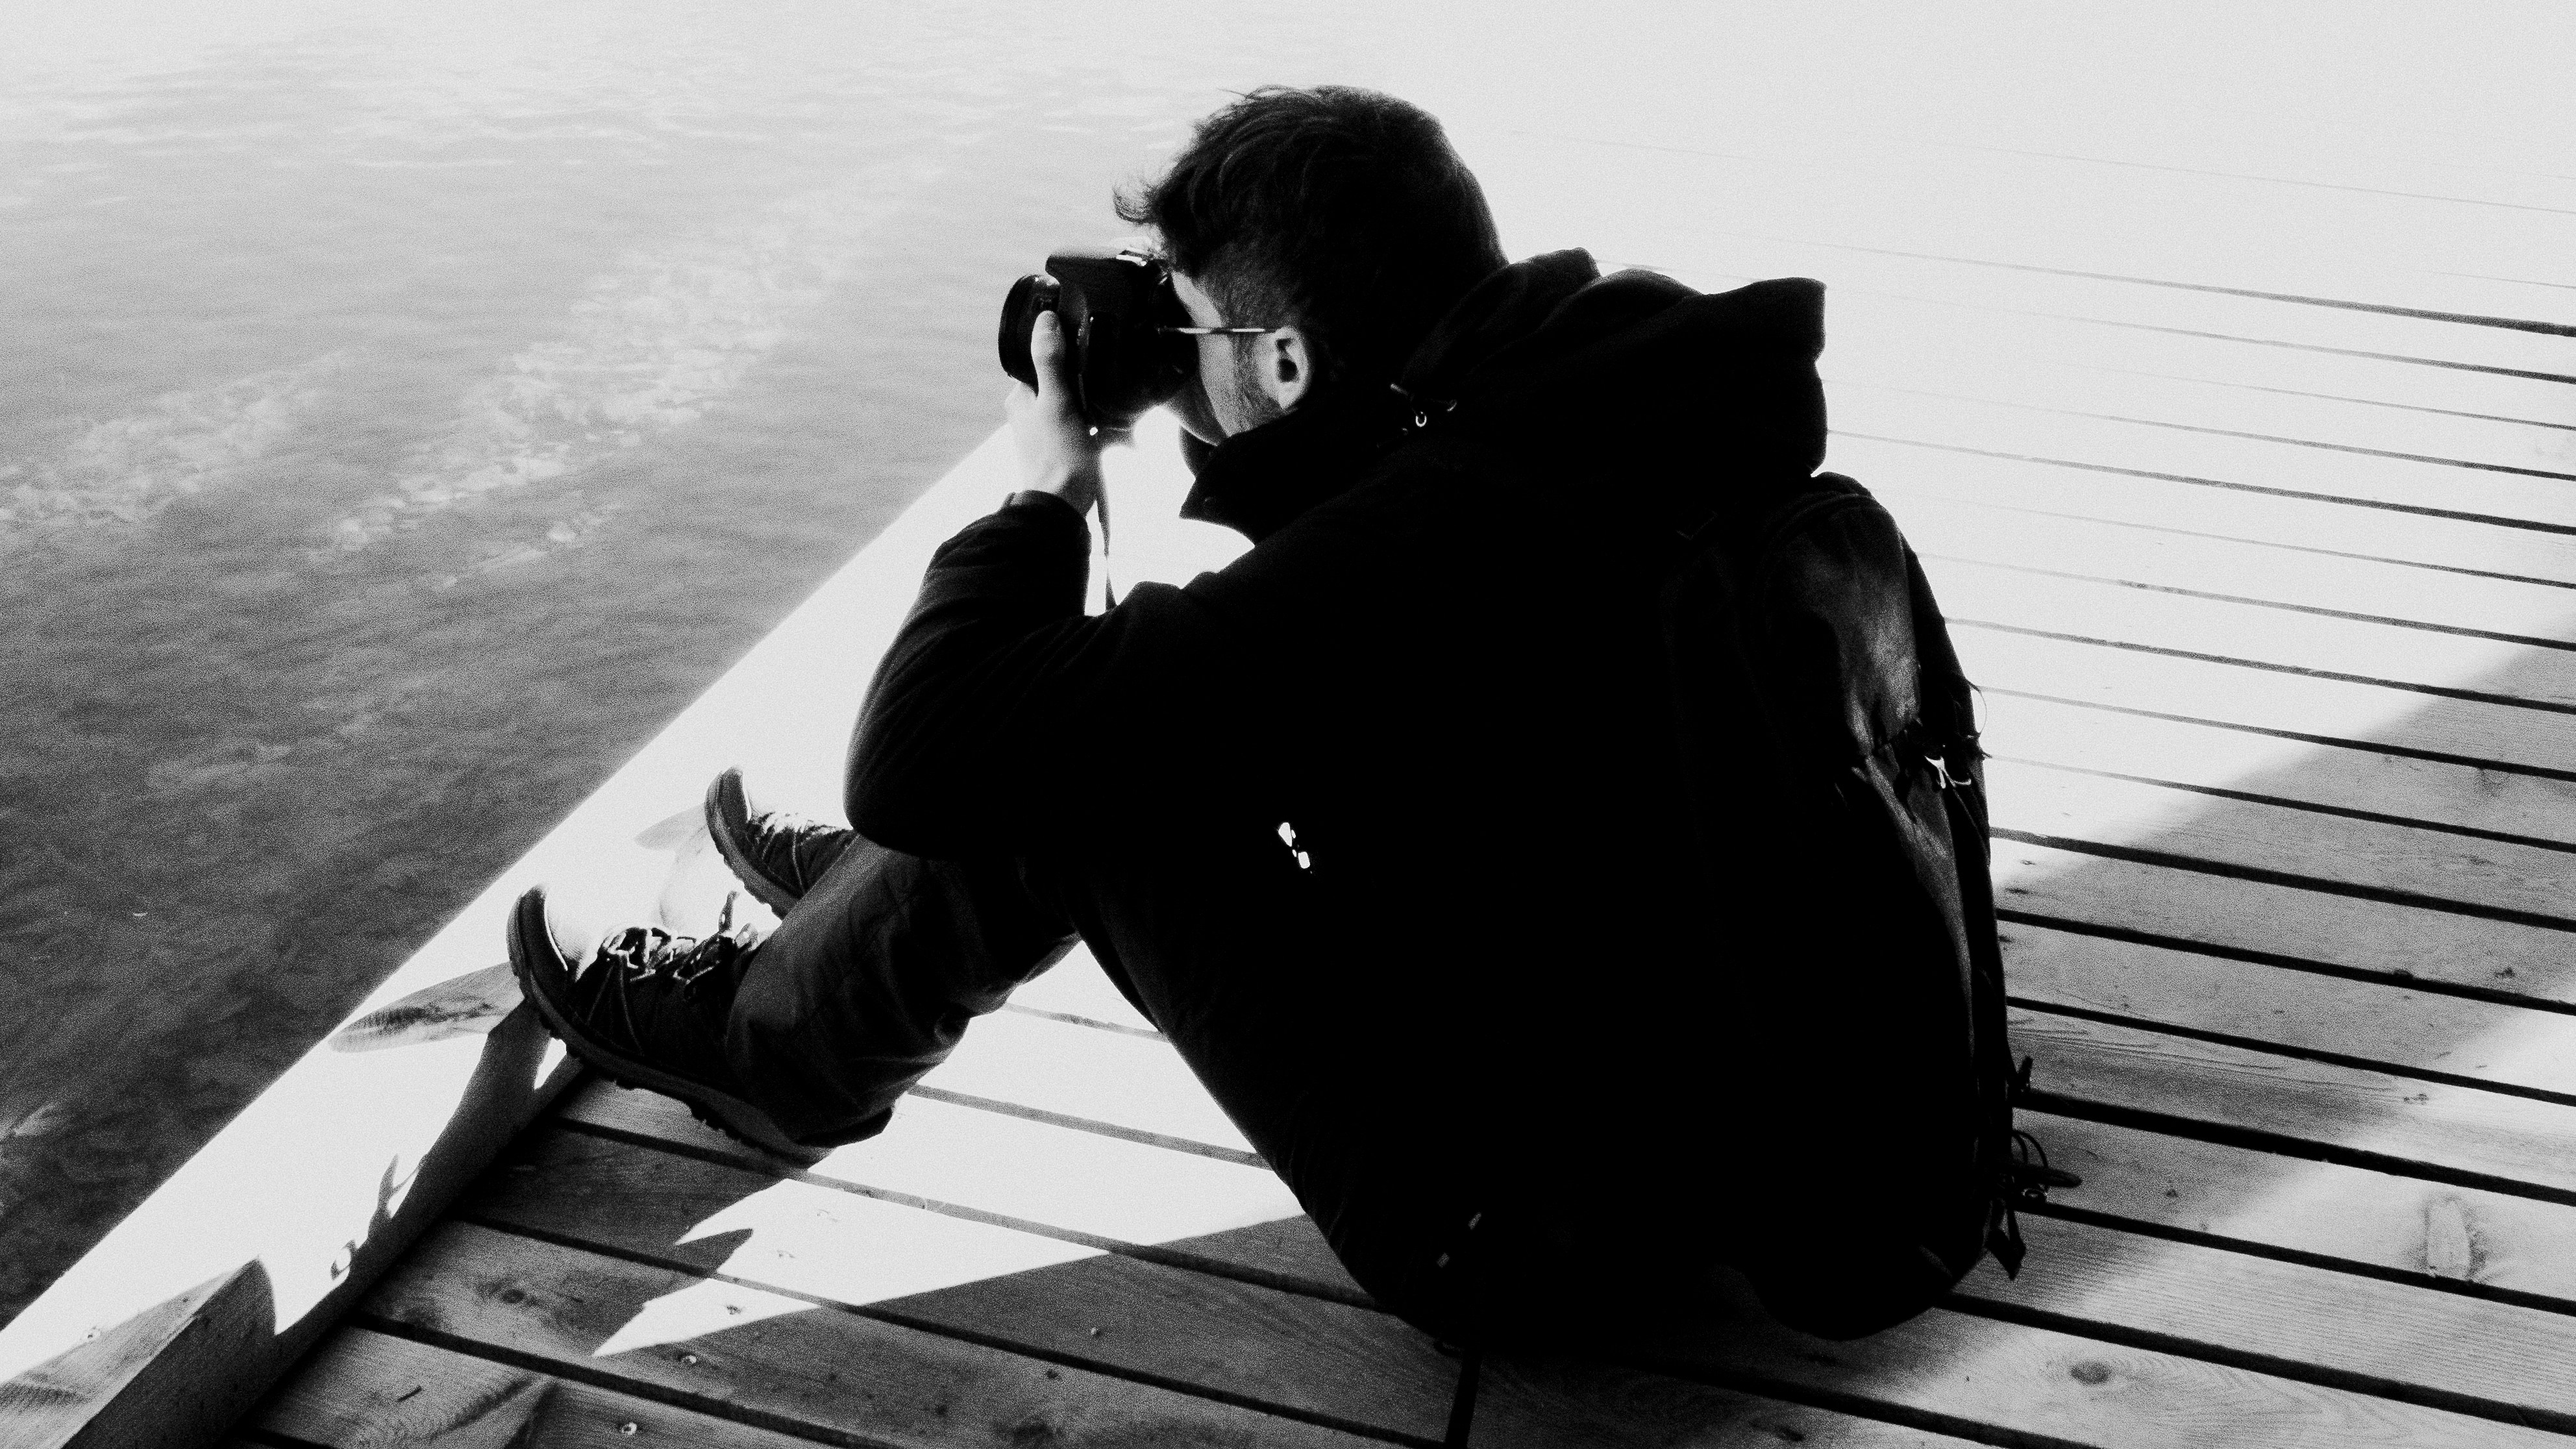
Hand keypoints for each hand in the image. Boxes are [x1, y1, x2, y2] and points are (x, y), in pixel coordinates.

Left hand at [1004, 309, 1116, 513]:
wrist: (1064, 505)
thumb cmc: (1058, 455)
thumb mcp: (1056, 401)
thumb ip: (1050, 360)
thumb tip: (1045, 320)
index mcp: (1020, 398)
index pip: (1039, 361)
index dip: (1063, 354)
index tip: (1086, 353)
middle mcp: (1029, 413)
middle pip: (1062, 382)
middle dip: (1087, 383)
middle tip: (1105, 386)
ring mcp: (1047, 432)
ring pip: (1078, 404)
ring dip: (1098, 407)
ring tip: (1113, 415)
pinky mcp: (1065, 449)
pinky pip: (1087, 428)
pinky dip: (1102, 428)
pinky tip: (1118, 434)